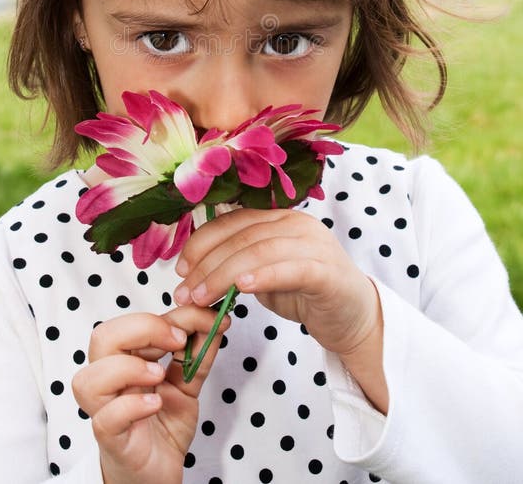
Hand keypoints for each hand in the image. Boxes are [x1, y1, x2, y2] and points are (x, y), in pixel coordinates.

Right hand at [72, 306, 229, 483]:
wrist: (159, 472)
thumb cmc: (164, 424)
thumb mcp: (187, 383)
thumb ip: (198, 353)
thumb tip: (216, 322)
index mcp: (126, 360)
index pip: (128, 323)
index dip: (162, 316)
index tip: (196, 320)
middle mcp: (111, 381)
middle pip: (102, 338)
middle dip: (142, 329)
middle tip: (176, 340)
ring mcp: (107, 410)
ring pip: (91, 378)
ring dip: (129, 369)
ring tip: (159, 376)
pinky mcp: (112, 439)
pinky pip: (107, 418)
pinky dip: (131, 405)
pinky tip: (154, 404)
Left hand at [173, 208, 378, 357]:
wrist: (354, 317)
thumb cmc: (306, 292)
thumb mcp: (266, 273)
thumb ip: (239, 262)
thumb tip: (194, 269)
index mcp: (280, 218)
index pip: (233, 220)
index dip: (202, 242)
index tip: (180, 268)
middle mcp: (297, 223)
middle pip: (242, 236)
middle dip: (207, 263)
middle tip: (184, 291)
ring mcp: (315, 244)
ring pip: (259, 251)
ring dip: (223, 274)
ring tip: (201, 297)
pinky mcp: (328, 271)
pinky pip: (290, 268)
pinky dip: (262, 276)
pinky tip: (240, 288)